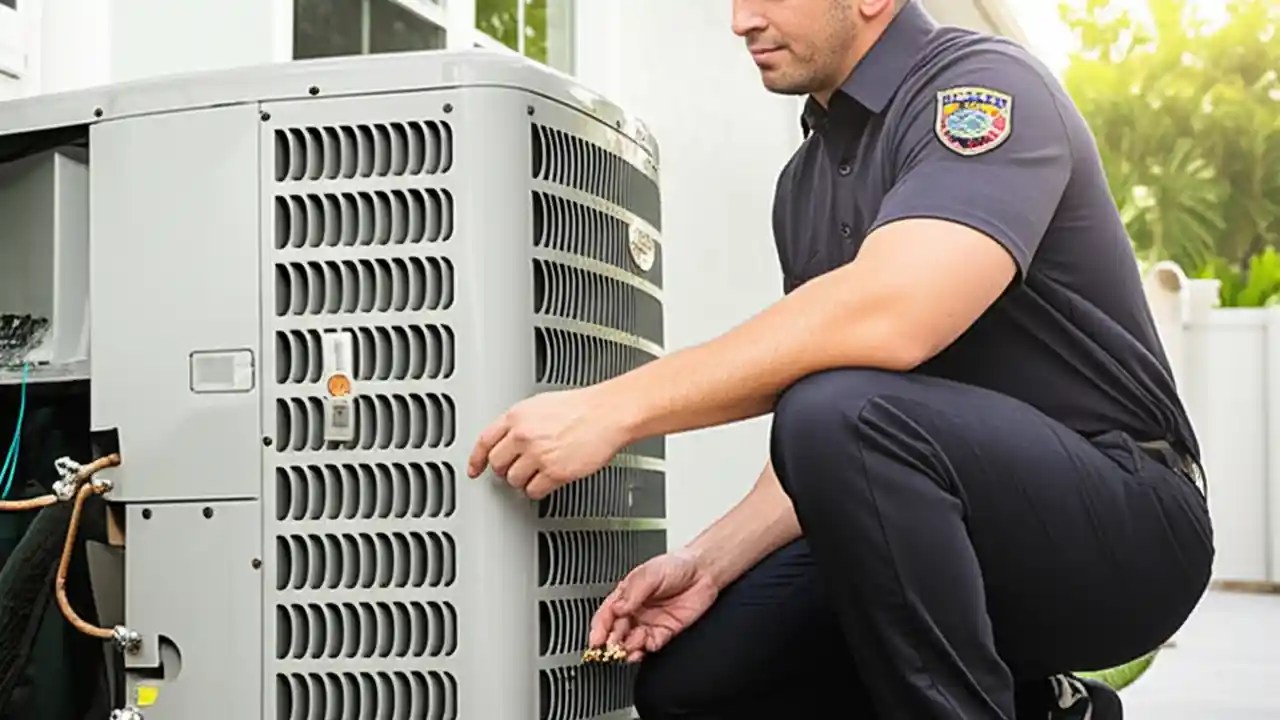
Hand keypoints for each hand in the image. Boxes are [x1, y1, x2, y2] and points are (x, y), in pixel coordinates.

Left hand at [467, 387, 632, 499]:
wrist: (607, 413)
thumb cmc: (582, 407)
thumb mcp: (541, 405)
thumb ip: (521, 422)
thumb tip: (508, 438)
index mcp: (517, 416)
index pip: (485, 441)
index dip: (476, 459)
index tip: (474, 469)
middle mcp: (523, 435)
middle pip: (497, 464)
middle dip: (505, 469)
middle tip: (516, 469)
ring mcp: (538, 455)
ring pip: (514, 480)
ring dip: (523, 480)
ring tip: (538, 472)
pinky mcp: (554, 472)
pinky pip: (534, 491)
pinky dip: (538, 490)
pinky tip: (546, 482)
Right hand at [588, 552, 719, 662]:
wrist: (703, 572)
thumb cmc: (676, 565)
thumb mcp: (649, 573)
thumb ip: (633, 592)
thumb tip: (618, 608)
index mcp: (627, 595)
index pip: (607, 614)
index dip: (599, 628)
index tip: (595, 640)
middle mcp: (636, 610)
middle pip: (616, 631)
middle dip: (611, 642)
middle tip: (610, 648)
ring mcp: (650, 622)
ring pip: (631, 642)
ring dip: (626, 649)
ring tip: (626, 649)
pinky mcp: (665, 632)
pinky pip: (650, 646)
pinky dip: (643, 650)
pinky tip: (640, 649)